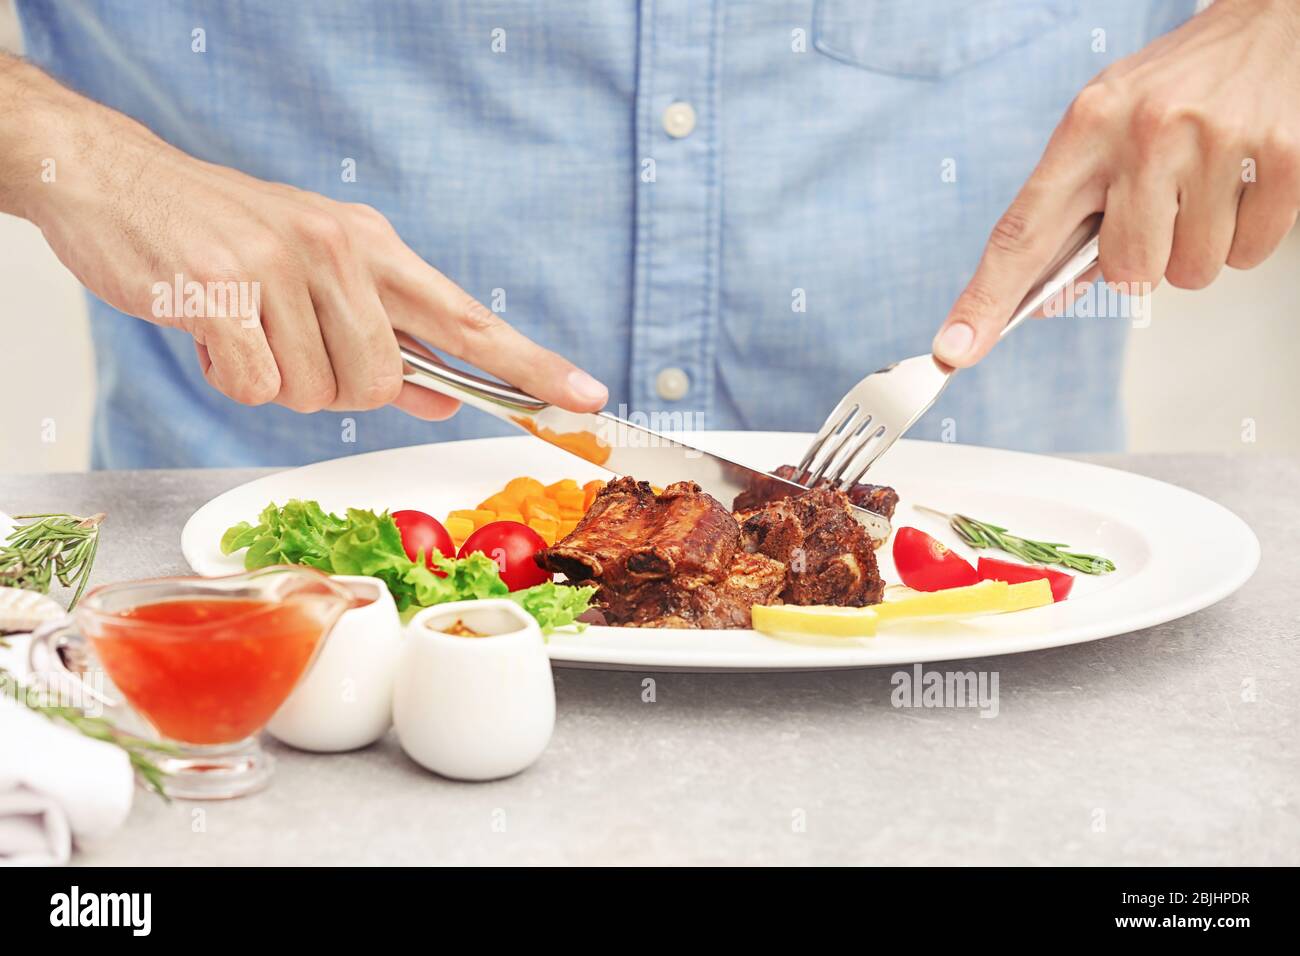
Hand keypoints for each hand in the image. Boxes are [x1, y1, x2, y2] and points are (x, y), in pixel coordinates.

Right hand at [5, 60, 607, 418]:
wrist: (121, 183)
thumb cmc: (228, 240)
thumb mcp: (321, 279)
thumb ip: (388, 343)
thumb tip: (443, 394)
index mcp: (373, 247)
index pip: (469, 317)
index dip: (531, 363)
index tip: (585, 396)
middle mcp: (338, 249)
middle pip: (382, 378)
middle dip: (337, 389)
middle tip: (290, 349)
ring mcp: (281, 265)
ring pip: (318, 392)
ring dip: (278, 381)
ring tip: (246, 328)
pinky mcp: (221, 290)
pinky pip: (256, 388)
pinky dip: (232, 377)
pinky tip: (212, 330)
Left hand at [932, 0, 1299, 366]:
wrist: (1264, 24)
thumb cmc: (1170, 90)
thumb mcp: (1101, 132)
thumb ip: (1070, 213)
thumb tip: (1047, 299)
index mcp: (1087, 127)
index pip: (1021, 232)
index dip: (986, 300)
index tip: (954, 351)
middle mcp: (1146, 133)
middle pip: (1127, 273)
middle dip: (1143, 260)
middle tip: (1160, 208)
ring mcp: (1215, 142)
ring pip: (1190, 272)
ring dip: (1196, 250)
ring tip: (1203, 190)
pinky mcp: (1280, 156)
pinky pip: (1248, 254)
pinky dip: (1245, 238)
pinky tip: (1241, 187)